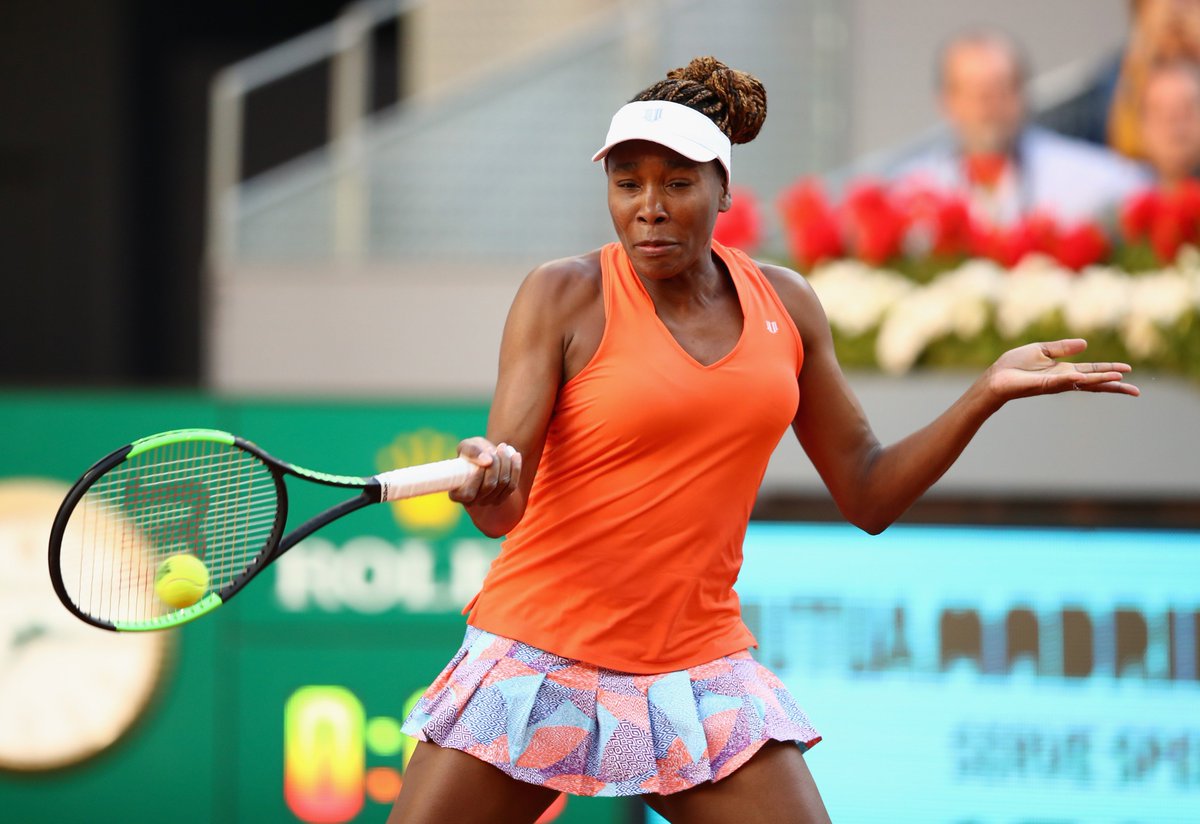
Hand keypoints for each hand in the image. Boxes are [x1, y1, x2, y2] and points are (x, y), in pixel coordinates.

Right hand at [450, 437, 521, 504]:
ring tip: (503, 447)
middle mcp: (471, 502)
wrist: (484, 456)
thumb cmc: (471, 452)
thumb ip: (472, 451)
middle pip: (489, 485)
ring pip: (503, 484)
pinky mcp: (501, 498)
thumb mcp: (466, 446)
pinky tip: (515, 455)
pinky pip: (512, 486)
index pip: (469, 493)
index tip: (485, 455)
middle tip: (498, 447)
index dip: (478, 475)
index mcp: (457, 494)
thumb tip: (487, 461)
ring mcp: (487, 502)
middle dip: (496, 463)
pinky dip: (515, 469)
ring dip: (506, 463)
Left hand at [984, 338, 1139, 403]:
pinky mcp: (1043, 385)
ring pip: (1083, 383)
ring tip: (1121, 380)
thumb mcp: (1041, 350)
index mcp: (1064, 371)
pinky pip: (1062, 382)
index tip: (1127, 371)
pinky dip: (1074, 380)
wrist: (996, 378)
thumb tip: (1085, 344)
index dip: (1110, 370)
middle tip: (1136, 391)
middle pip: (1094, 382)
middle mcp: (1063, 379)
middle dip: (1114, 385)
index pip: (1092, 371)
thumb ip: (1062, 348)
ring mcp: (1055, 384)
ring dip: (1101, 381)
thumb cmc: (1014, 366)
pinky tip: (1086, 377)